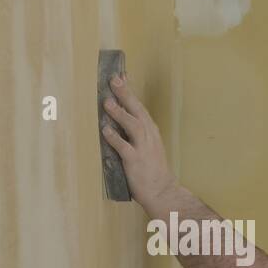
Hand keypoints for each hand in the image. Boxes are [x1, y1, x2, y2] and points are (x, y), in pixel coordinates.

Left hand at [101, 75, 176, 207]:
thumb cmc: (153, 170)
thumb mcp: (149, 147)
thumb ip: (136, 134)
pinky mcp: (136, 161)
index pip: (140, 107)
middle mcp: (149, 136)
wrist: (162, 191)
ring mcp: (143, 148)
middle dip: (126, 94)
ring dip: (119, 113)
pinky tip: (105, 130)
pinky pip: (124, 147)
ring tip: (107, 102)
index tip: (122, 76)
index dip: (130, 92)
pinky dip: (114, 137)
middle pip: (137, 110)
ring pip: (132, 125)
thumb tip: (117, 120)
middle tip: (114, 80)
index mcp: (151, 131)